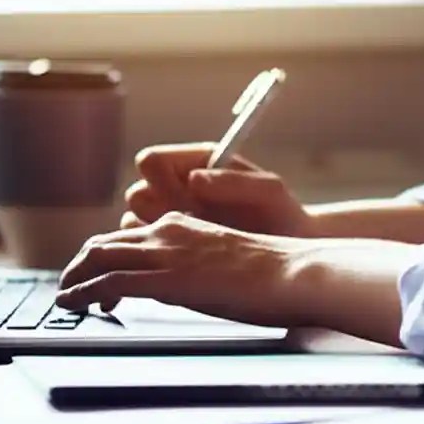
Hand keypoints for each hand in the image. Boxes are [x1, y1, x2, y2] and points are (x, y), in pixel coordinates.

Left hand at [56, 212, 311, 327]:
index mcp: (183, 222)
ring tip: (66, 296)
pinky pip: (111, 282)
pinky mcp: (166, 277)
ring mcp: (165, 252)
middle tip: (70, 286)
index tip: (98, 276)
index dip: (105, 255)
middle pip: (105, 242)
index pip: (128, 234)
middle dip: (81, 265)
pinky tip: (74, 303)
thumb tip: (177, 284)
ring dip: (75, 278)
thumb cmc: (270, 271)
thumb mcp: (223, 258)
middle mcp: (168, 230)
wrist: (290, 271)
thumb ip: (194, 263)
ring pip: (99, 258)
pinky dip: (84, 292)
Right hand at [122, 143, 314, 237]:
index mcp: (194, 163)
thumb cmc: (281, 212)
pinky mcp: (171, 248)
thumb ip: (234, 182)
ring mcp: (170, 220)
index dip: (159, 177)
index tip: (187, 193)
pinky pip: (145, 251)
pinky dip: (159, 256)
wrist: (290, 247)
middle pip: (136, 195)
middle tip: (195, 224)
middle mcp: (175, 189)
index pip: (150, 162)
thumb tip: (194, 180)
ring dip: (158, 237)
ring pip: (133, 225)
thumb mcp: (268, 191)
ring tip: (196, 245)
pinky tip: (190, 262)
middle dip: (160, 211)